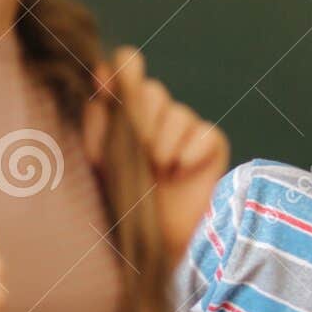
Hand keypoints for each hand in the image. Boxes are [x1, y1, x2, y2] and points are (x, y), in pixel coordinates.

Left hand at [86, 48, 229, 258]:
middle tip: (137, 153)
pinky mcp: (211, 143)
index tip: (107, 84)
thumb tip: (101, 70)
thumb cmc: (123, 202)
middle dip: (142, 120)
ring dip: (164, 143)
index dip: (120, 71)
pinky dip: (190, 153)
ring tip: (159, 172)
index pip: (123, 69)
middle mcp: (154, 116)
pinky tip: (182, 172)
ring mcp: (185, 129)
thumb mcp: (101, 160)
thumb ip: (102, 117)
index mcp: (122, 114)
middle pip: (152, 90)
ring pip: (178, 113)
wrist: (157, 242)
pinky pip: (204, 133)